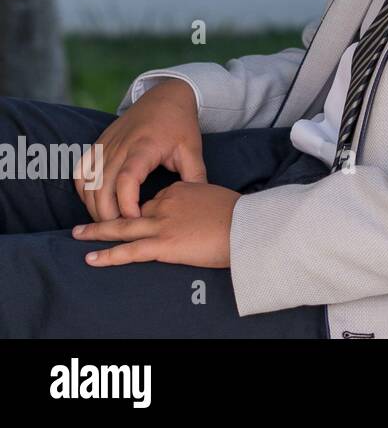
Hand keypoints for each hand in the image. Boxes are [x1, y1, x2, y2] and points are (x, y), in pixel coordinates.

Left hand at [73, 181, 238, 268]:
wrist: (247, 224)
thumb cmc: (240, 214)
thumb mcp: (218, 198)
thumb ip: (201, 200)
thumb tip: (199, 209)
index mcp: (180, 190)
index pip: (153, 199)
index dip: (139, 208)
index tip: (133, 214)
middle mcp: (166, 203)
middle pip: (130, 209)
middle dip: (107, 214)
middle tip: (86, 220)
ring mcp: (162, 224)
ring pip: (122, 228)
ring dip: (97, 232)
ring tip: (77, 235)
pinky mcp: (163, 244)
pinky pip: (129, 251)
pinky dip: (108, 255)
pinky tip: (92, 259)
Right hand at [77, 79, 207, 222]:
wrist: (165, 97)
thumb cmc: (180, 125)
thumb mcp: (193, 150)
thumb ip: (194, 178)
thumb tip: (197, 206)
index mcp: (144, 147)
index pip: (126, 180)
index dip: (127, 204)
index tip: (136, 221)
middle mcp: (119, 146)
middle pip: (101, 186)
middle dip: (107, 214)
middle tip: (121, 231)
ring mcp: (105, 145)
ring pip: (88, 182)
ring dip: (94, 206)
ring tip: (110, 223)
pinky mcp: (97, 145)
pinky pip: (81, 172)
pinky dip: (83, 191)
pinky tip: (95, 202)